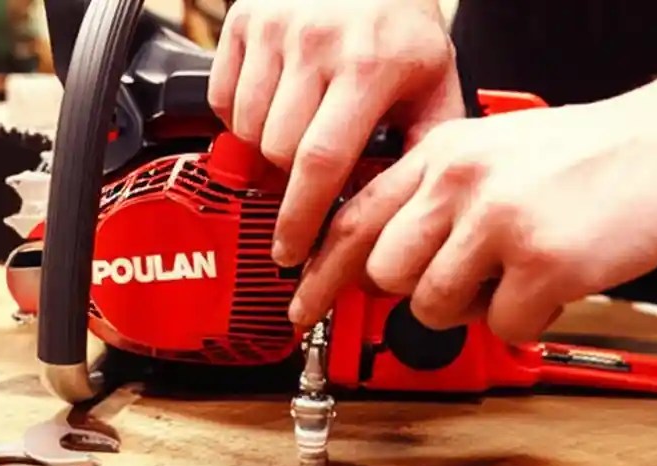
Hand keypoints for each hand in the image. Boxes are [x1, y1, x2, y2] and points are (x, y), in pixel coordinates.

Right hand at [207, 0, 463, 265]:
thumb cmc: (401, 22)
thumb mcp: (434, 81)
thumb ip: (423, 147)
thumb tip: (404, 215)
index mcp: (370, 66)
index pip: (321, 162)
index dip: (300, 217)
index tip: (292, 251)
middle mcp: (318, 43)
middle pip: (278, 151)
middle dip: (289, 183)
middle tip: (306, 186)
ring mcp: (275, 29)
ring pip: (246, 129)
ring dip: (265, 149)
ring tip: (296, 136)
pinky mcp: (243, 20)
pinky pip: (222, 98)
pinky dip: (239, 118)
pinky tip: (273, 106)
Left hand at [288, 89, 656, 342]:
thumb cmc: (590, 155)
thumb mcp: (494, 155)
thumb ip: (438, 198)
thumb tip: (388, 264)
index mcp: (441, 154)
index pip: (352, 219)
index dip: (319, 271)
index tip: (300, 304)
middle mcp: (458, 182)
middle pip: (385, 274)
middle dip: (418, 293)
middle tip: (465, 283)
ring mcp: (499, 220)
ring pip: (433, 306)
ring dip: (474, 310)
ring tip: (518, 278)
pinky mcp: (544, 260)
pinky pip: (502, 327)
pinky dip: (528, 323)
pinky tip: (554, 288)